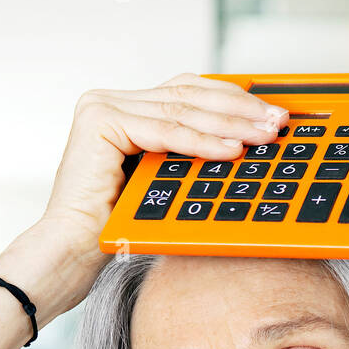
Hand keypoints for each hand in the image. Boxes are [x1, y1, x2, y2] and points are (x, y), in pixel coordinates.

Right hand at [0, 74, 288, 323]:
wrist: (71, 255)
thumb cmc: (114, 233)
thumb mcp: (162, 186)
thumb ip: (187, 159)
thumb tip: (243, 148)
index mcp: (125, 109)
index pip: (188, 94)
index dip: (232, 101)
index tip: (271, 116)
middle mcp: (112, 100)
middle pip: (188, 96)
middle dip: (239, 110)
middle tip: (278, 122)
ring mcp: (104, 106)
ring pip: (181, 110)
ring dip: (229, 124)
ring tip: (264, 136)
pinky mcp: (101, 120)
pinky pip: (164, 131)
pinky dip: (201, 142)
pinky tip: (232, 151)